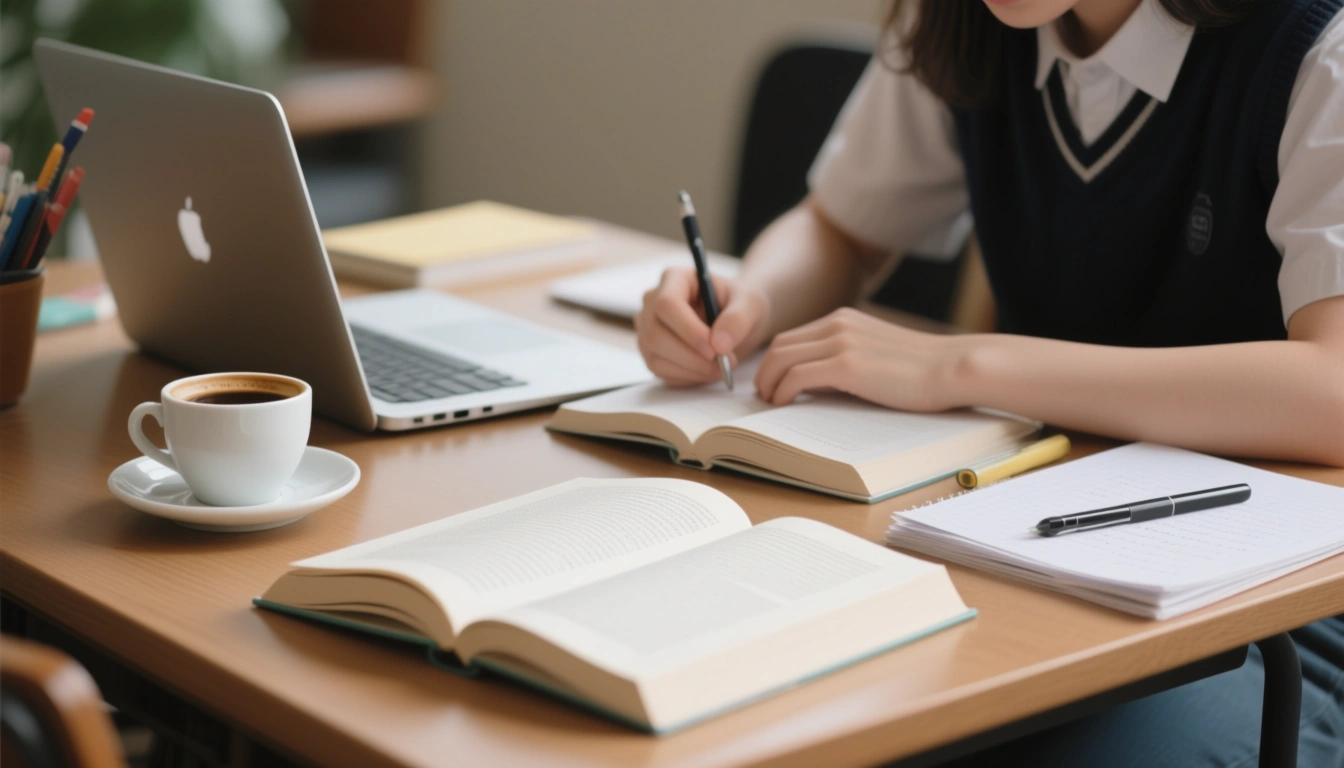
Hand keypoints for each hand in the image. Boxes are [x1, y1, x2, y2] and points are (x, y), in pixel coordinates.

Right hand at [634, 267, 770, 385]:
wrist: (735, 322)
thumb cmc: (740, 306)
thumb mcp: (751, 305)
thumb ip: (738, 319)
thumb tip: (719, 344)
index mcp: (675, 278)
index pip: (666, 304)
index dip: (688, 330)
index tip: (715, 349)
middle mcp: (653, 300)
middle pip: (656, 334)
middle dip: (692, 356)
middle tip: (725, 364)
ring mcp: (648, 327)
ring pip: (655, 356)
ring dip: (692, 369)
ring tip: (721, 368)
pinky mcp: (650, 351)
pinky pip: (660, 371)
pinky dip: (687, 377)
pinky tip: (708, 371)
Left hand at [754, 307, 969, 409]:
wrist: (953, 368)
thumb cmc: (922, 372)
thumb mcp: (875, 354)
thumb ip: (844, 359)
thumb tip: (811, 384)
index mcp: (844, 319)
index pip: (792, 337)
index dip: (774, 362)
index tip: (771, 384)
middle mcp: (838, 324)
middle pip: (780, 345)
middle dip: (764, 372)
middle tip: (763, 396)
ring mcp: (841, 342)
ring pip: (781, 359)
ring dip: (768, 383)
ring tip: (770, 404)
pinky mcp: (847, 365)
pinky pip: (796, 376)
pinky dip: (782, 391)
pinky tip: (783, 404)